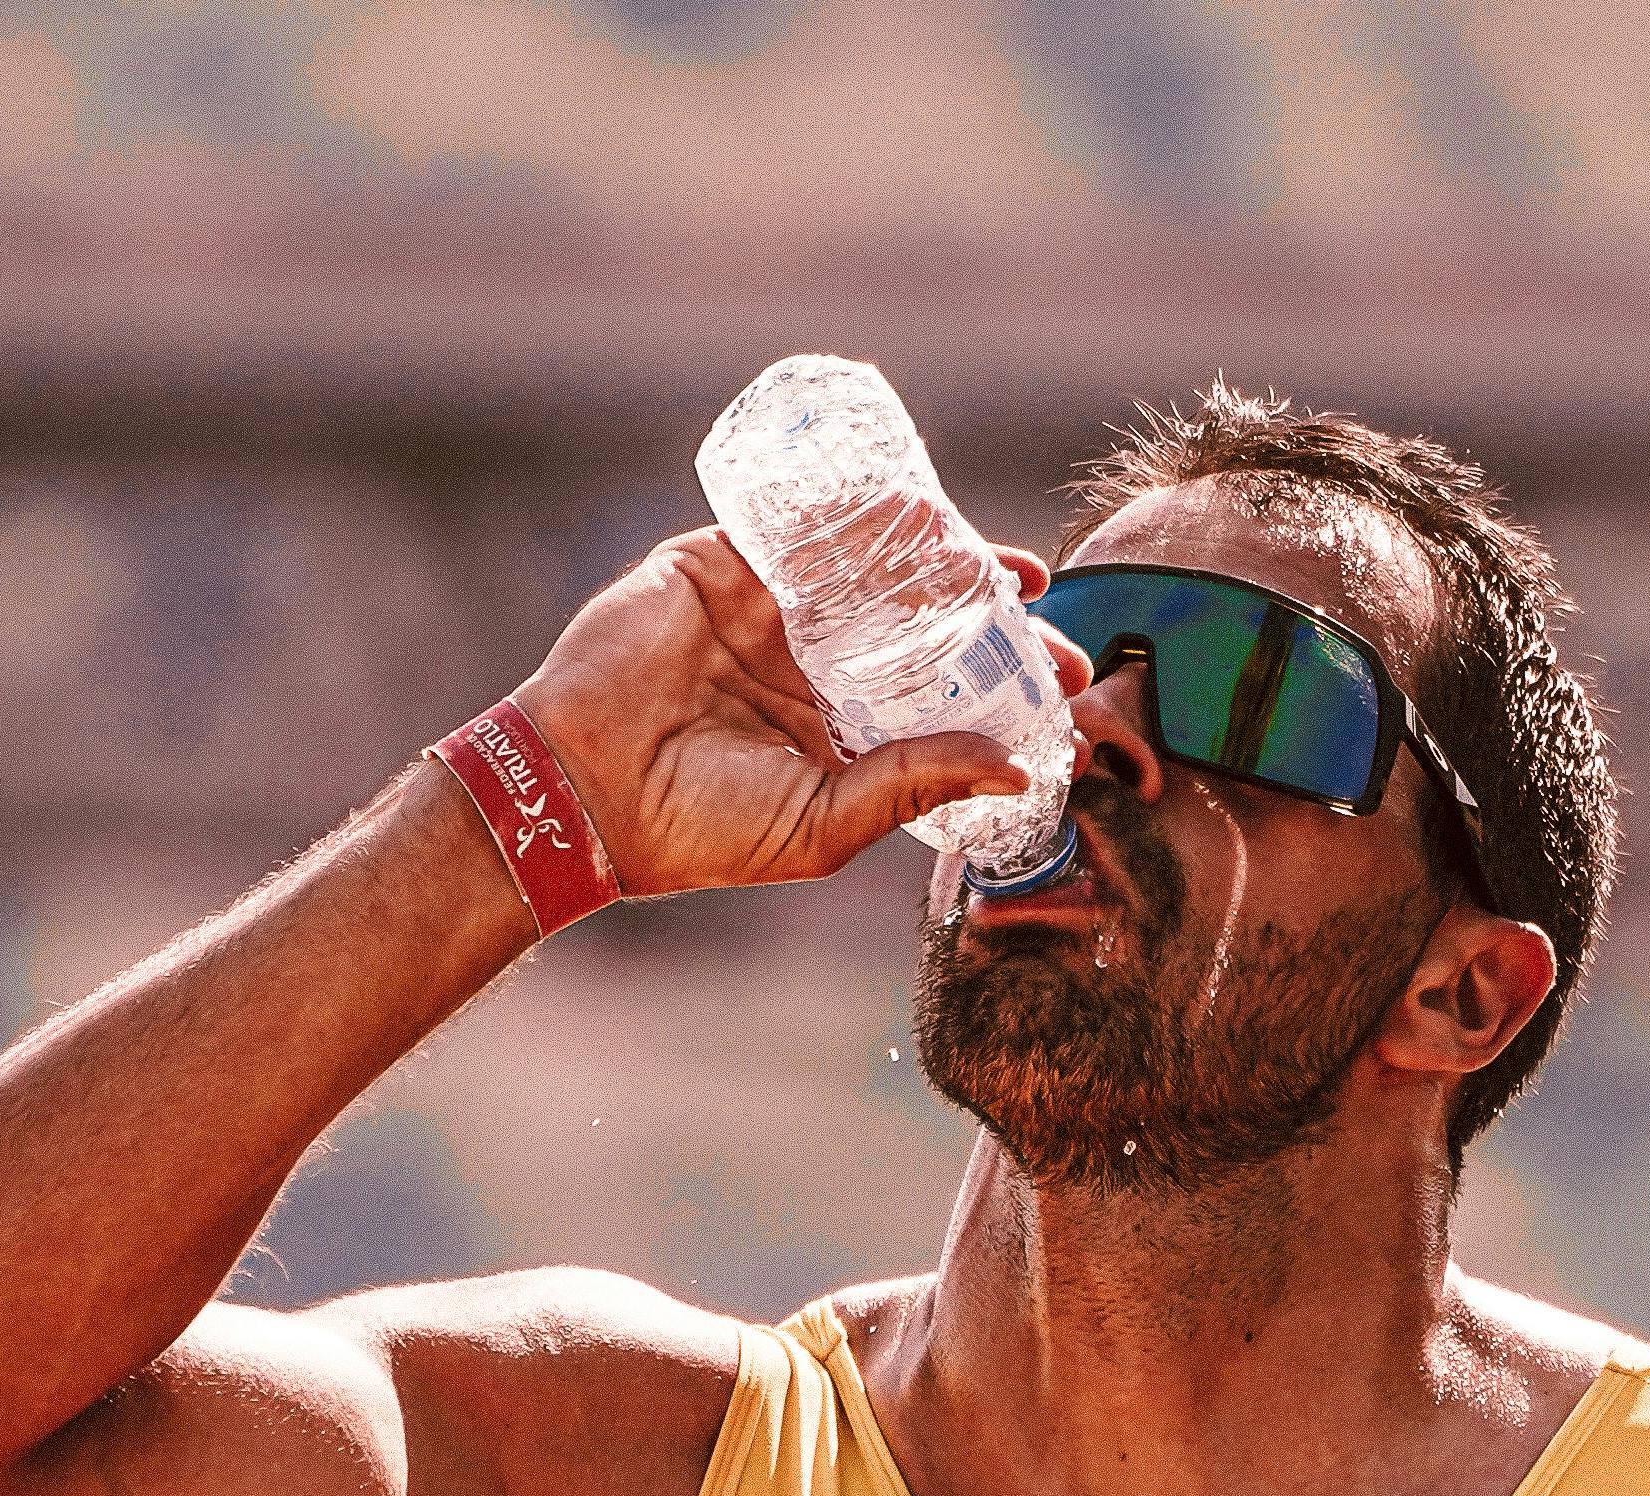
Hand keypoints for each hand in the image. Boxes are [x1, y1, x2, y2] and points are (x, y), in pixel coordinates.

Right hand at [502, 528, 1094, 898]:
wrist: (584, 793)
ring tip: (986, 553)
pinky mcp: (719, 563)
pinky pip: (796, 524)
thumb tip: (1018, 768)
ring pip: (866, 562)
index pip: (940, 687)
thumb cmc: (700, 831)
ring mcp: (767, 608)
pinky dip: (852, 509)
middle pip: (916, 612)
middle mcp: (812, 662)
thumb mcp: (827, 822)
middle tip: (1037, 596)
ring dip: (930, 548)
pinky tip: (910, 509)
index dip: (1002, 672)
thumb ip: (916, 785)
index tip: (1065, 672)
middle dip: (981, 601)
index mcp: (841, 727)